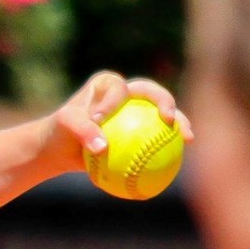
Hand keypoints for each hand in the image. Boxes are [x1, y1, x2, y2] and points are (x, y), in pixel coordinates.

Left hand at [49, 71, 193, 172]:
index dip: (116, 102)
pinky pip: (156, 139)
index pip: (119, 89)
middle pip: (153, 94)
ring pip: (161, 114)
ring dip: (179, 123)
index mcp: (109, 84)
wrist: (61, 148)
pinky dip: (166, 149)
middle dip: (166, 102)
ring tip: (188, 138)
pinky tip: (177, 165)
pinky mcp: (141, 129)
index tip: (103, 120)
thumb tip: (103, 147)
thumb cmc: (61, 132)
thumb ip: (82, 130)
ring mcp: (137, 110)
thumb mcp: (65, 126)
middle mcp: (127, 93)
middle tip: (168, 119)